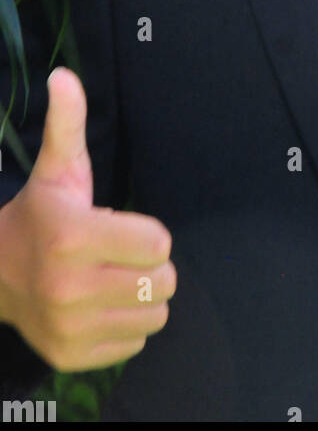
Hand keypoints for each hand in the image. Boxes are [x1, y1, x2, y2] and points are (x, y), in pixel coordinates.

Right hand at [0, 67, 176, 371]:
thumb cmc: (40, 215)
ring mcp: (69, 328)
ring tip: (114, 279)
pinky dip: (126, 325)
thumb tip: (64, 75)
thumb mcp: (57, 168)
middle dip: (151, 265)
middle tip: (121, 255)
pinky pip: (135, 343)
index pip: (159, 243)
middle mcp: (69, 288)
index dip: (149, 233)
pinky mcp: (71, 356)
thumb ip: (67, 122)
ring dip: (143, 296)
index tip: (124, 228)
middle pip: (163, 281)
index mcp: (73, 237)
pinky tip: (101, 306)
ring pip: (156, 315)